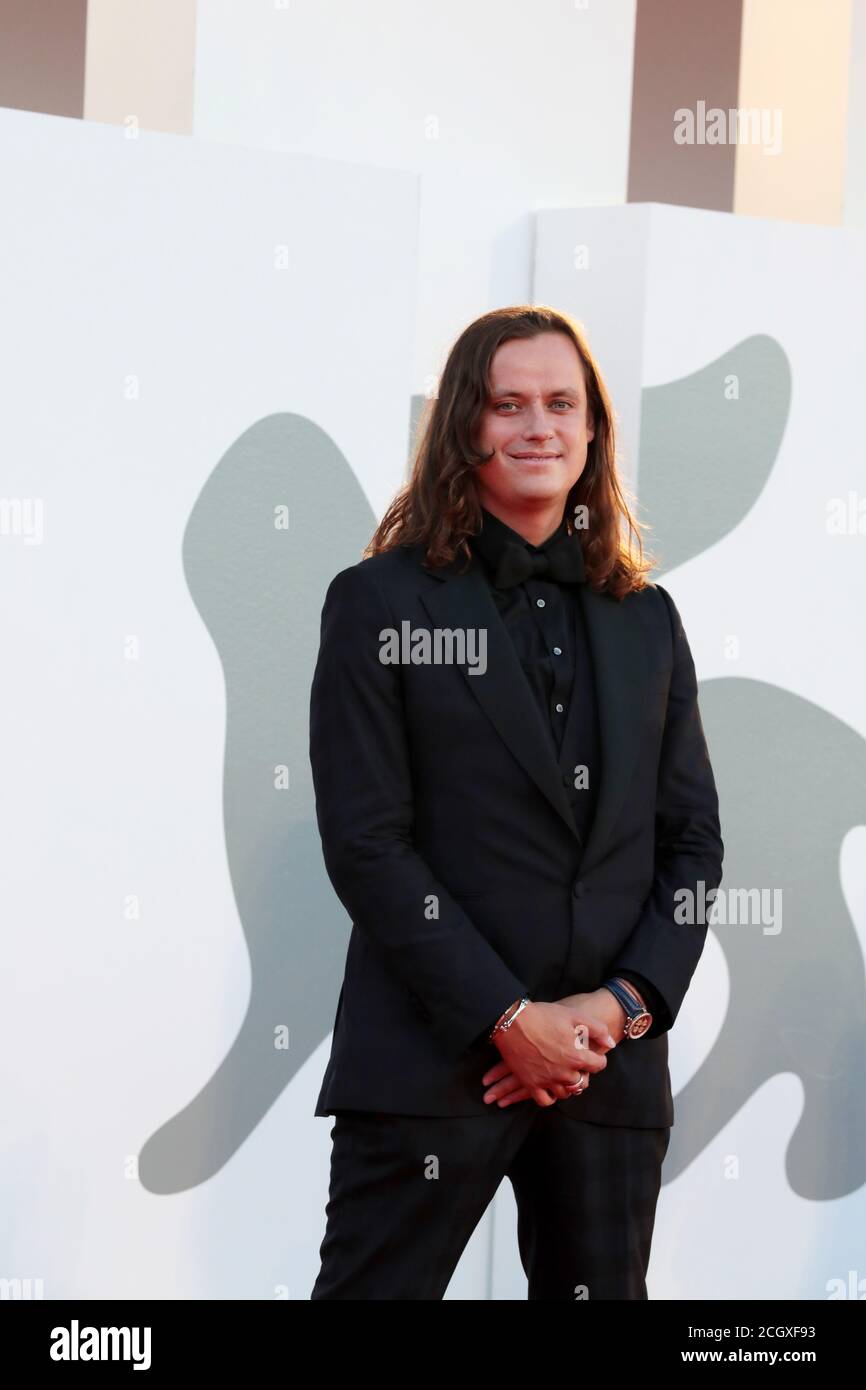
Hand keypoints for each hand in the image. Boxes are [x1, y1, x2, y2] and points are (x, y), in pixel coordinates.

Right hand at [481, 997, 617, 1107]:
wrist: (512, 1021)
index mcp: (577, 1056)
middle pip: (582, 1081)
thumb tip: (611, 1044)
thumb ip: (597, 1029)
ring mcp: (547, 1080)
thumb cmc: (543, 1015)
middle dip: (582, 1072)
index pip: (598, 1065)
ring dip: (568, 1085)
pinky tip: (551, 1086)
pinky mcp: (531, 1084)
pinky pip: (546, 1101)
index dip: (598, 1059)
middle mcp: (564, 1072)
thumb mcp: (574, 1015)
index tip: (592, 1054)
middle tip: (576, 1063)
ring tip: (564, 1073)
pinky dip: (550, 1096)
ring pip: (565, 1092)